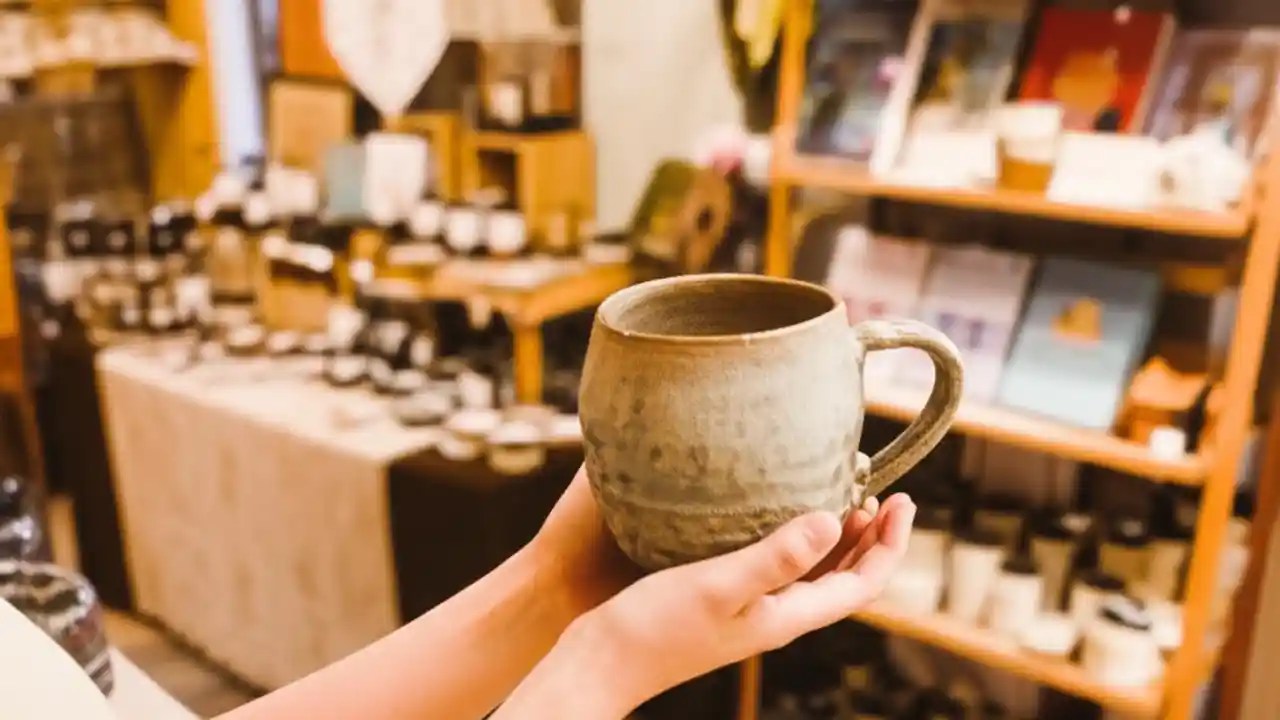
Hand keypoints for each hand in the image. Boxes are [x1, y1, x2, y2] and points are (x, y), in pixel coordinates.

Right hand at [526, 493, 915, 715]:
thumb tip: (833, 521)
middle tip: (887, 494)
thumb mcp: (720, 584)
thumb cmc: (656, 627)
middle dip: (873, 539)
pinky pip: (780, 568)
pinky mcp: (725, 600)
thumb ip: (776, 556)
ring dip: (839, 539)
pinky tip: (778, 516)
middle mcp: (777, 616)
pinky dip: (797, 541)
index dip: (890, 545)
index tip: (903, 500)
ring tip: (847, 499)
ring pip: (815, 574)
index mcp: (787, 617)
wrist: (604, 661)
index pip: (862, 584)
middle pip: (845, 579)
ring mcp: (752, 610)